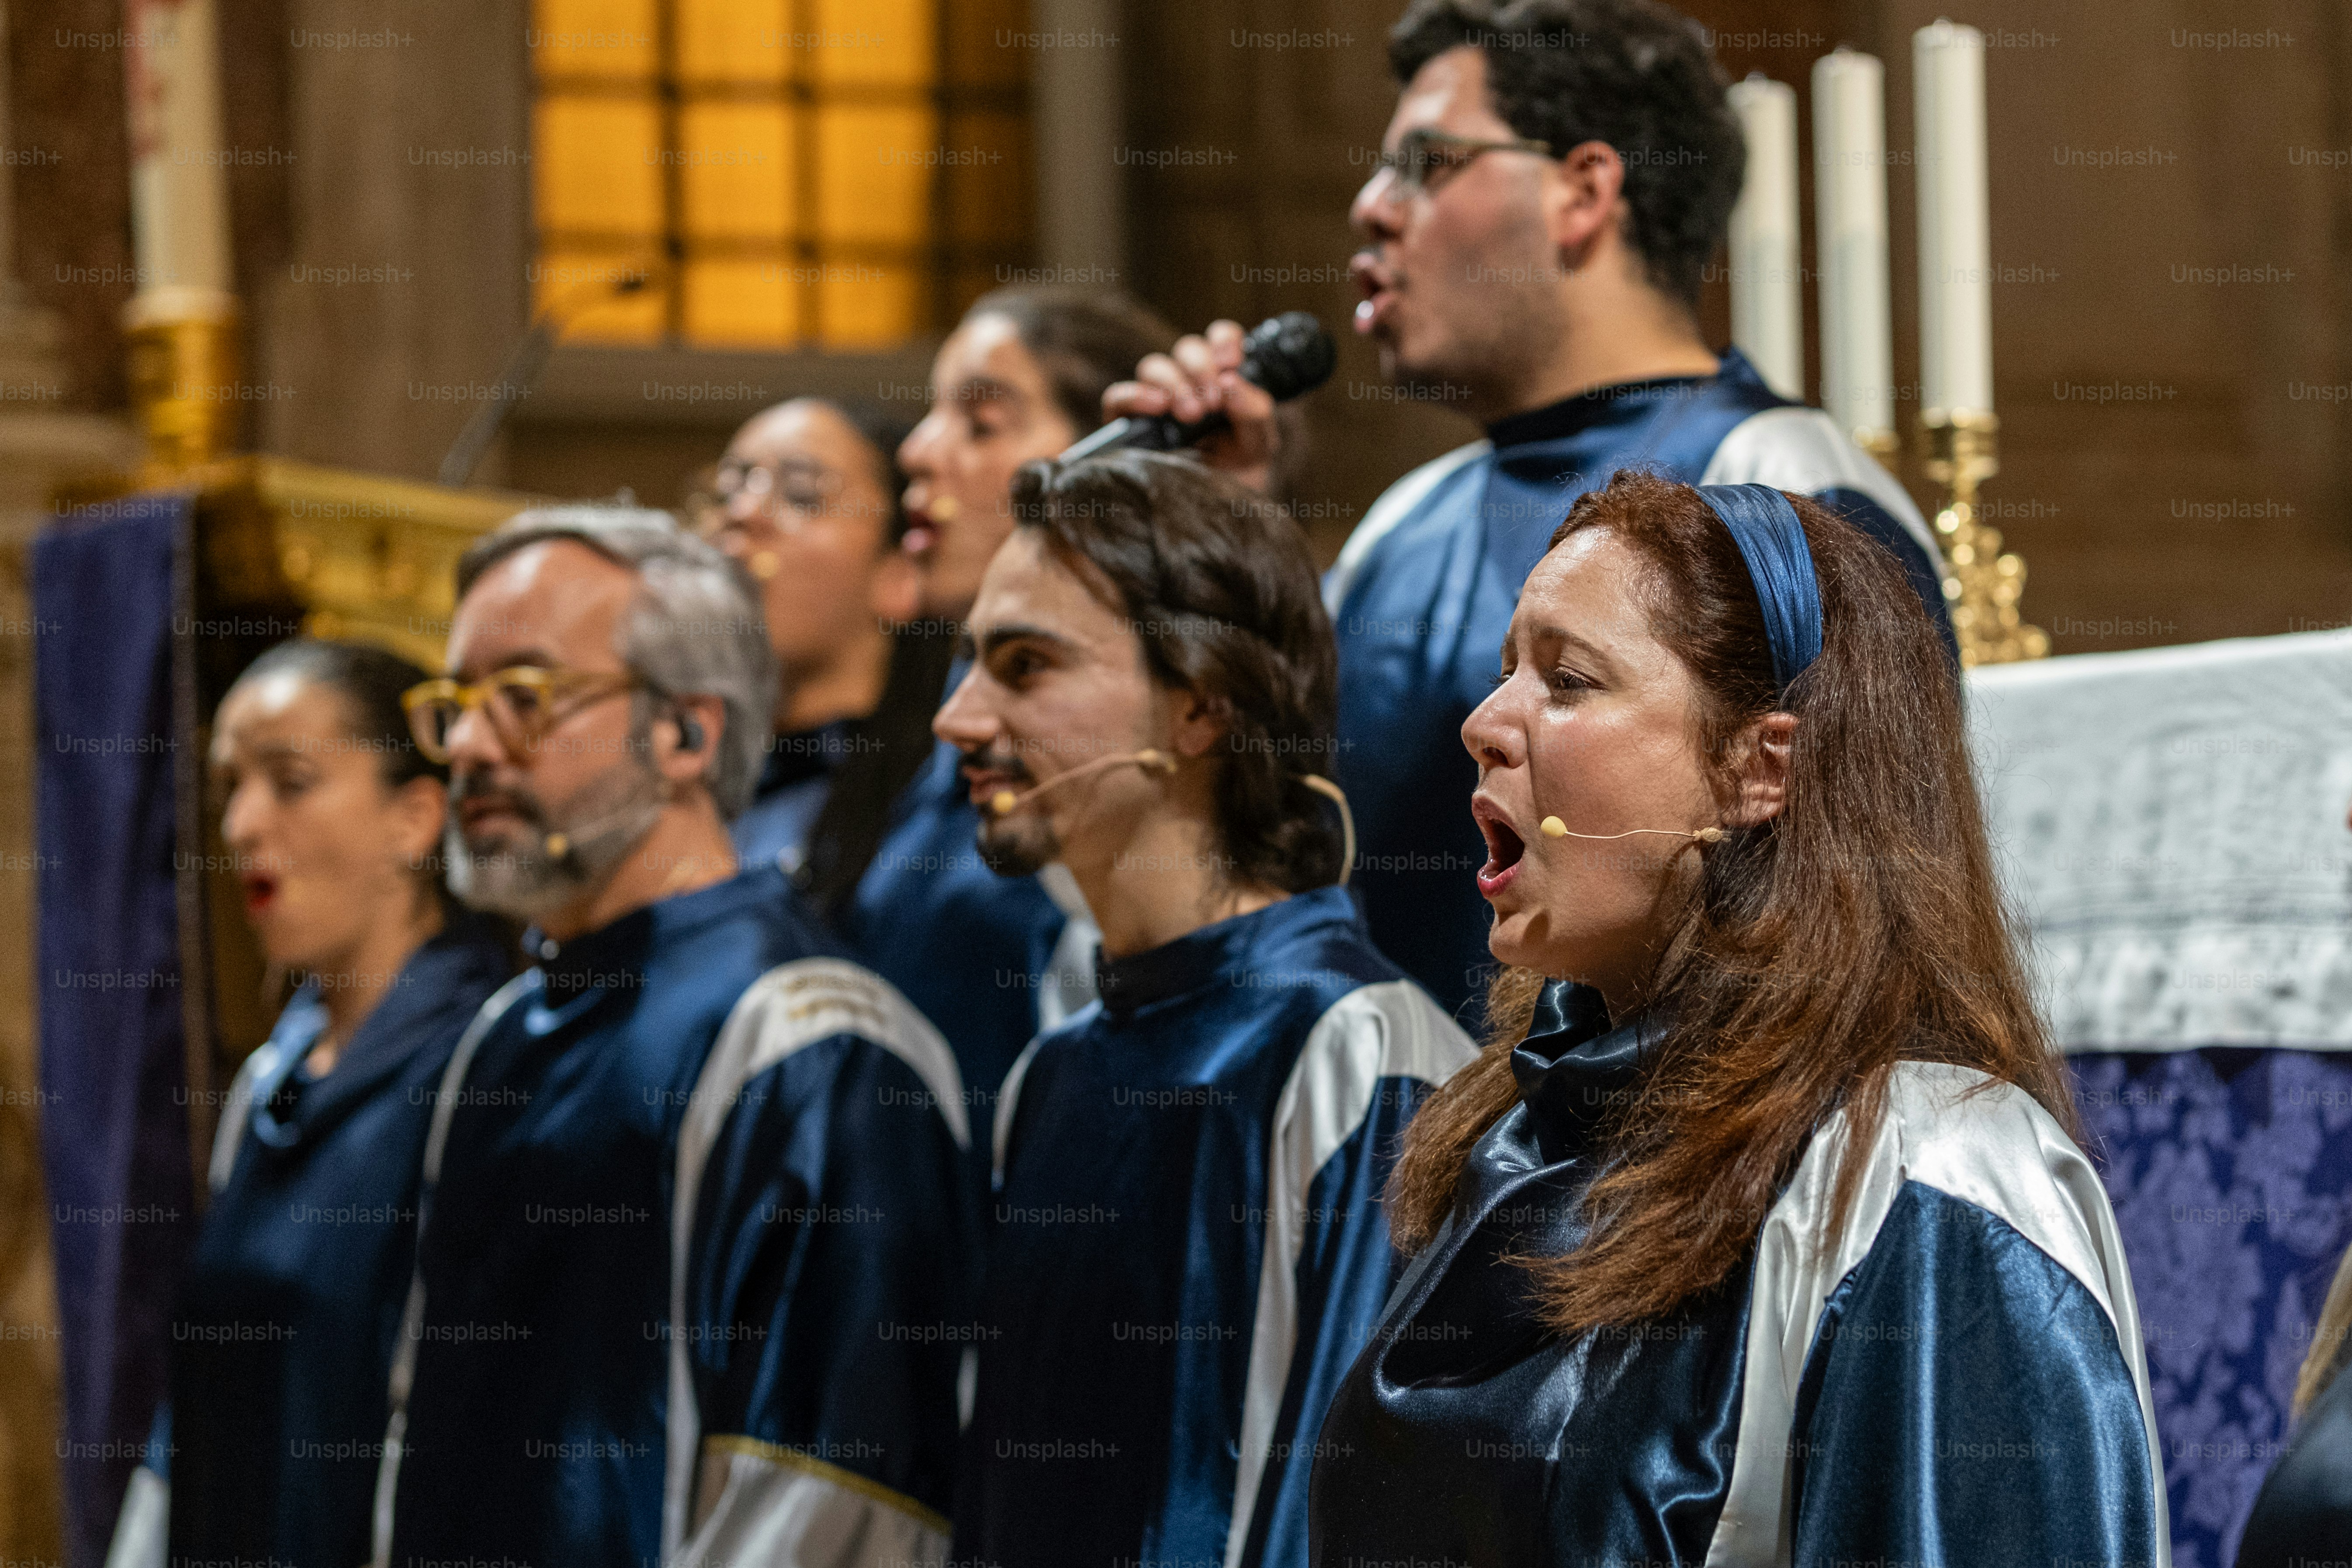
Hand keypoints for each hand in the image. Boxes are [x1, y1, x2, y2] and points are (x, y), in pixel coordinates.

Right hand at [1100, 319, 1277, 492]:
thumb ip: (1255, 411)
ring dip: (1174, 382)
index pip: (1220, 338)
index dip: (1224, 340)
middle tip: (1212, 401)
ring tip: (1191, 412)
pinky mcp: (1128, 424)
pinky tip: (1157, 406)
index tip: (1232, 361)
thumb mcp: (1259, 443)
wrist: (1217, 515)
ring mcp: (1156, 401)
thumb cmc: (1240, 474)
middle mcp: (1188, 383)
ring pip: (1154, 367)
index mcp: (1223, 378)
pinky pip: (1118, 397)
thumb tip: (1231, 382)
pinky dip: (1135, 396)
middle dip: (1201, 367)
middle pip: (1186, 349)